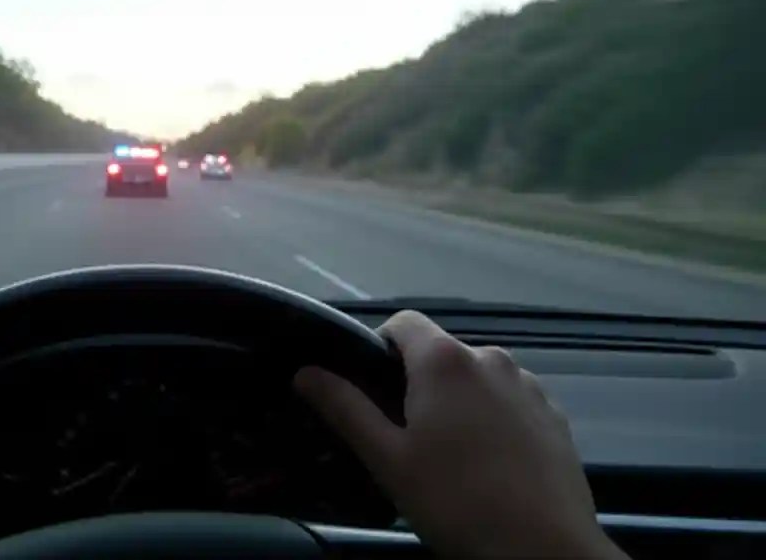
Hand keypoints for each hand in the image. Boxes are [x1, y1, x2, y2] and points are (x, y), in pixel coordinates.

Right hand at [295, 311, 626, 559]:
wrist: (544, 550)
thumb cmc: (456, 501)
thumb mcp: (387, 459)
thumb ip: (345, 408)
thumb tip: (306, 372)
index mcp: (444, 360)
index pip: (402, 323)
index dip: (380, 347)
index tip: (373, 392)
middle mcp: (491, 358)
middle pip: (440, 353)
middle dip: (419, 383)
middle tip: (406, 437)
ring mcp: (529, 386)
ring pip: (477, 378)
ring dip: (458, 402)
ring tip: (452, 457)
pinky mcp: (554, 415)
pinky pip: (510, 401)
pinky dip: (494, 419)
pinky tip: (491, 466)